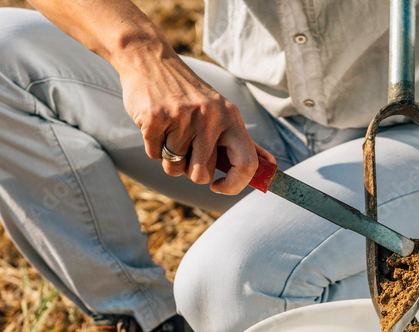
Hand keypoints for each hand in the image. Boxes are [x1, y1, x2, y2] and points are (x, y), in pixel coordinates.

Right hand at [119, 50, 273, 194]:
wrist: (149, 59)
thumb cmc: (188, 93)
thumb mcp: (219, 110)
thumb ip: (241, 141)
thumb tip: (269, 166)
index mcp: (230, 116)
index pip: (246, 164)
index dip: (234, 185)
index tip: (219, 186)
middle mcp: (209, 116)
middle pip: (201, 174)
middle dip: (190, 170)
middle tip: (186, 147)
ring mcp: (181, 117)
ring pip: (174, 168)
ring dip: (169, 159)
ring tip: (170, 132)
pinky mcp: (154, 119)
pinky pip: (153, 155)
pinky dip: (153, 147)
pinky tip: (156, 124)